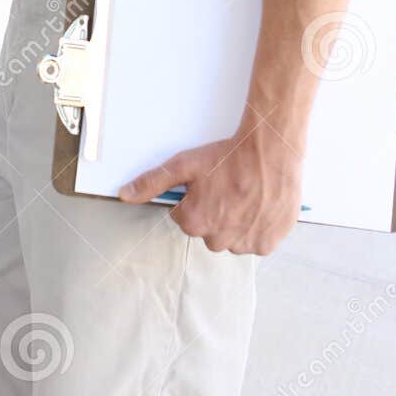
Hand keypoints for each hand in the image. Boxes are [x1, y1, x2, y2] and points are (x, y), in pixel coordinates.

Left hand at [117, 124, 302, 254]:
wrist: (270, 152)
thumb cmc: (228, 157)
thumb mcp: (183, 165)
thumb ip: (152, 182)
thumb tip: (124, 195)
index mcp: (194, 222)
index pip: (185, 217)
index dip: (196, 199)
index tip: (209, 185)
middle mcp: (217, 240)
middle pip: (208, 230)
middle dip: (215, 213)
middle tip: (227, 189)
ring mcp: (244, 244)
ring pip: (232, 238)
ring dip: (236, 223)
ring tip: (245, 196)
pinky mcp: (267, 244)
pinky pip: (255, 242)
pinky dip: (257, 228)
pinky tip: (258, 206)